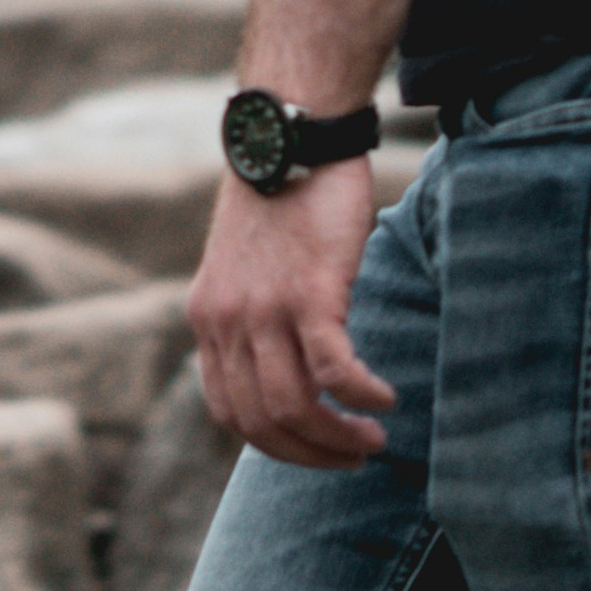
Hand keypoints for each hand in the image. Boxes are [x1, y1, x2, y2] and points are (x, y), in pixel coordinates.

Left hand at [192, 160, 396, 469]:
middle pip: (261, 420)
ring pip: (295, 405)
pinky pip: (332, 369)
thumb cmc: (282, 198)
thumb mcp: (244, 266)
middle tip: (353, 456)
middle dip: (312, 453)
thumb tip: (282, 367)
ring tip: (374, 436)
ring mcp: (264, 308)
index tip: (314, 448)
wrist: (293, 134)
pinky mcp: (308, 291)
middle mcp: (226, 321)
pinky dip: (360, 395)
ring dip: (339, 436)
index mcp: (206, 318)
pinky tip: (384, 397)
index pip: (229, 413)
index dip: (274, 443)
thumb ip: (251, 316)